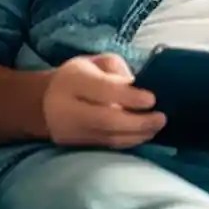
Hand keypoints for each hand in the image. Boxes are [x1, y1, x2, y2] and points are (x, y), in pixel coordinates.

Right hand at [43, 53, 166, 147]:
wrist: (46, 101)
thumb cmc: (80, 76)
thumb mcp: (97, 62)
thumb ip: (117, 70)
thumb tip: (138, 88)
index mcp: (72, 80)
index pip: (103, 90)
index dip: (130, 97)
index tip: (152, 99)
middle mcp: (66, 108)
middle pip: (106, 119)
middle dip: (138, 121)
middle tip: (161, 118)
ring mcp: (69, 131)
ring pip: (108, 137)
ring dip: (138, 134)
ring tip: (156, 126)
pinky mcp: (75, 145)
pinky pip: (107, 146)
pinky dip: (129, 141)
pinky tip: (144, 134)